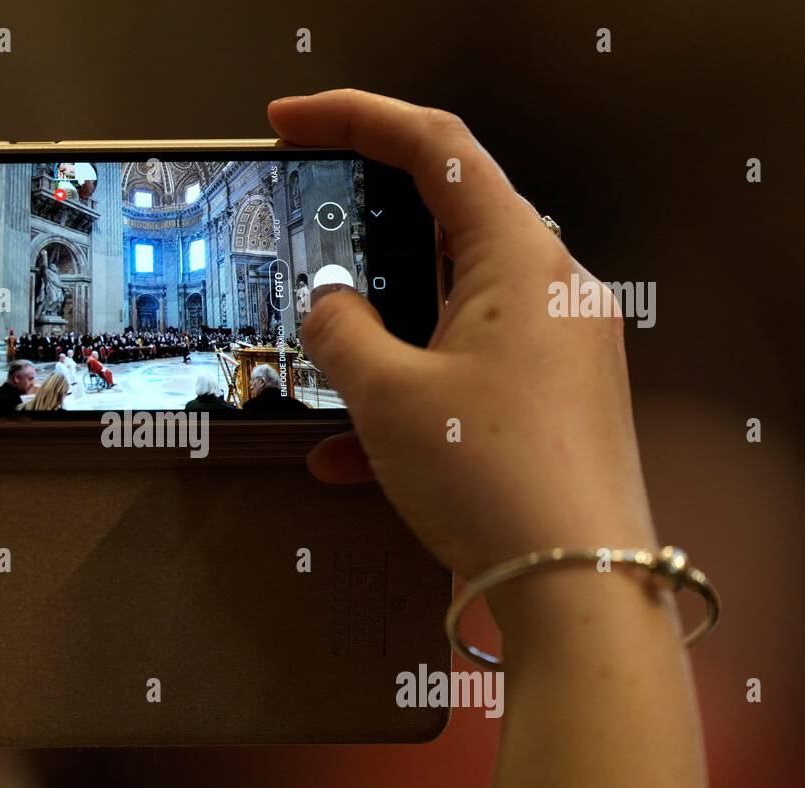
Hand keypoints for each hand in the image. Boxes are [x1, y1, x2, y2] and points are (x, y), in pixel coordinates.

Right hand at [271, 90, 658, 578]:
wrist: (577, 589)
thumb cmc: (495, 477)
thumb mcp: (386, 394)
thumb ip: (340, 331)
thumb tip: (330, 306)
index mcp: (520, 259)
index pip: (435, 147)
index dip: (354, 116)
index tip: (291, 121)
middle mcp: (552, 291)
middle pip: (444, 226)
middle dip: (366, 242)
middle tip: (309, 243)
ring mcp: (558, 349)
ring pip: (447, 312)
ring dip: (381, 341)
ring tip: (325, 377)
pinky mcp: (552, 401)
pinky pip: (466, 374)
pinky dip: (410, 397)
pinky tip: (350, 458)